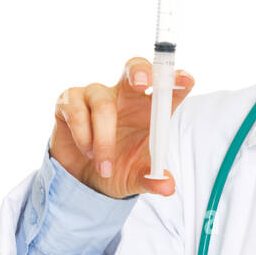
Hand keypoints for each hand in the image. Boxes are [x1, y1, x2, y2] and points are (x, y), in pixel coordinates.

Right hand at [49, 56, 194, 198]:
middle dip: (140, 71)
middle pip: (135, 67)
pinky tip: (87, 153)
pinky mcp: (70, 101)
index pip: (168, 88)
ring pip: (103, 104)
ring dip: (104, 140)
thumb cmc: (117, 169)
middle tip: (143, 83)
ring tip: (105, 167)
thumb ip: (152, 180)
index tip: (185, 80)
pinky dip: (83, 137)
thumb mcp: (137, 179)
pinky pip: (77, 111)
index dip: (177, 80)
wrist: (83, 180)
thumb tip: (167, 186)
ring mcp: (97, 95)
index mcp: (150, 110)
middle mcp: (125, 96)